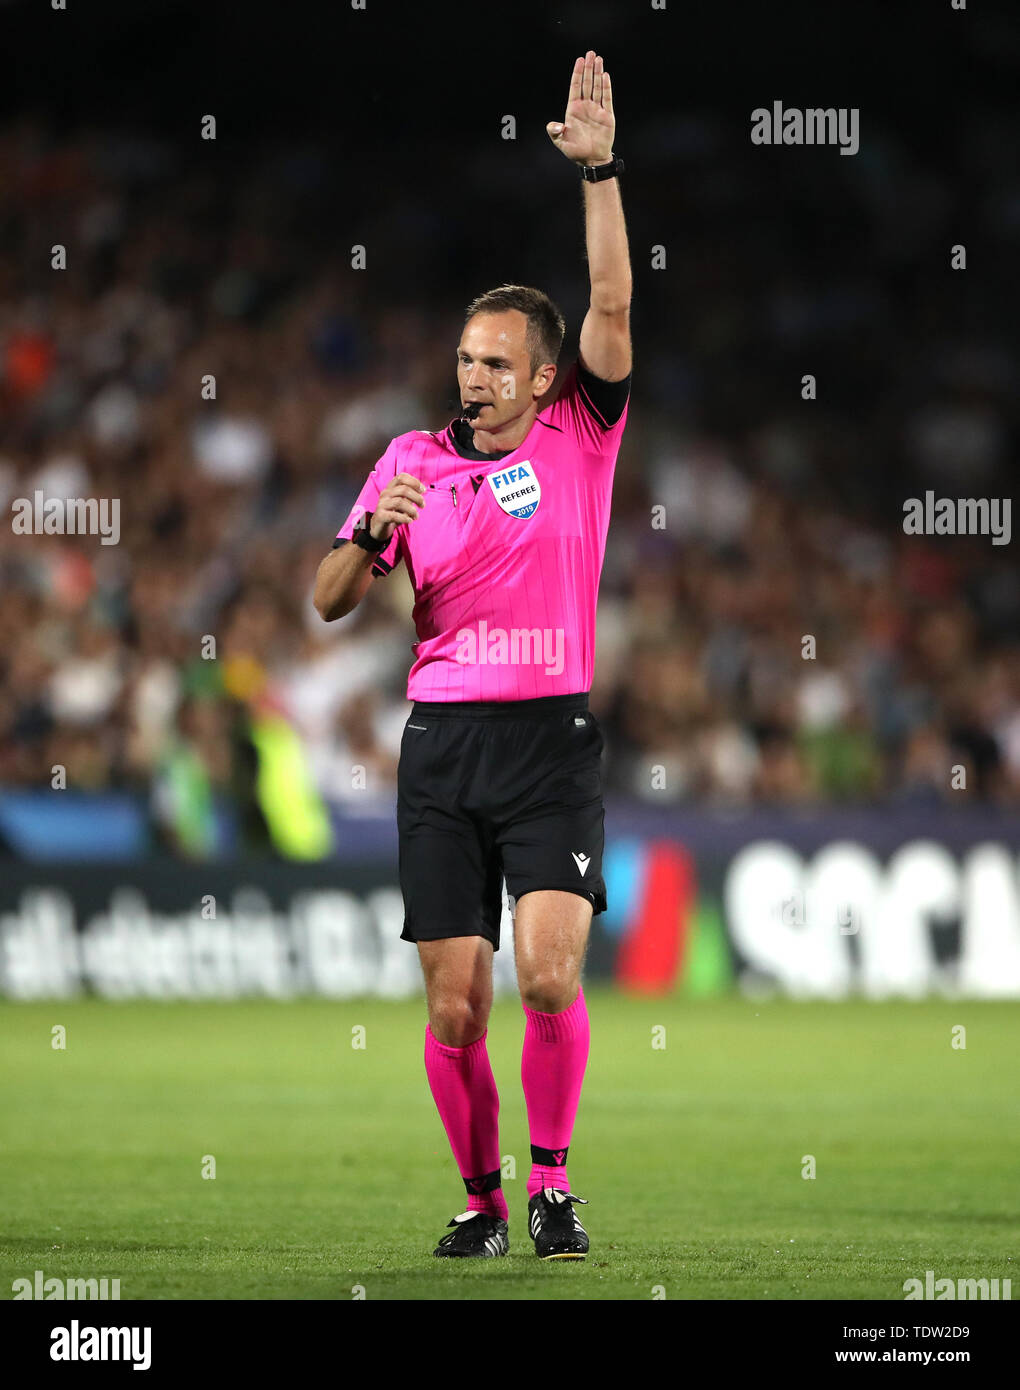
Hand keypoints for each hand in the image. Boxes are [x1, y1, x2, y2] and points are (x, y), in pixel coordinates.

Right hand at [370, 473, 424, 541]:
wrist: (379, 528)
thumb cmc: (393, 513)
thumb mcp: (402, 502)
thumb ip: (410, 496)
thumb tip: (422, 490)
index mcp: (390, 488)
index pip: (402, 477)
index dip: (414, 482)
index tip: (423, 490)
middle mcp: (385, 494)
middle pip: (404, 489)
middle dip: (417, 497)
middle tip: (422, 506)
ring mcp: (382, 504)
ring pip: (400, 502)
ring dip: (412, 510)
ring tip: (416, 516)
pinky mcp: (380, 516)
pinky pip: (394, 515)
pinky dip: (404, 518)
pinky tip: (409, 521)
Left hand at [546, 50, 615, 166]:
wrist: (591, 160)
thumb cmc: (575, 151)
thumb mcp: (560, 141)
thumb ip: (555, 131)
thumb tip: (554, 125)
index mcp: (573, 109)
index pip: (576, 87)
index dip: (577, 73)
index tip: (580, 60)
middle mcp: (586, 106)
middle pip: (587, 83)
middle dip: (588, 68)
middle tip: (590, 53)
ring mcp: (597, 110)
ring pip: (597, 87)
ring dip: (598, 73)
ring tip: (599, 59)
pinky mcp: (607, 115)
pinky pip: (607, 98)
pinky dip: (606, 87)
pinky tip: (605, 76)